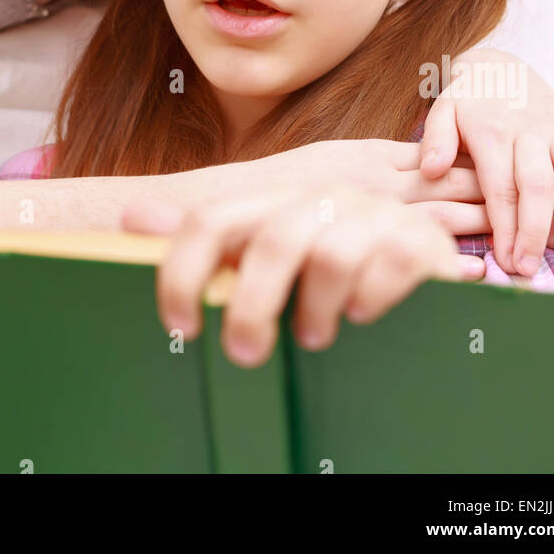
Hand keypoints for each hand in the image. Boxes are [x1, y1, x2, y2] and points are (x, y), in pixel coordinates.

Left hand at [122, 185, 484, 367]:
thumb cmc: (329, 270)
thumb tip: (131, 216)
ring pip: (332, 256)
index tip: (179, 327)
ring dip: (317, 310)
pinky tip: (365, 318)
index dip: (184, 271)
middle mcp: (321, 200)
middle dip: (253, 304)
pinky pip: (392, 265)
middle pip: (273, 239)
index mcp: (273, 203)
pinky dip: (372, 301)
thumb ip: (206, 241)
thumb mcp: (264, 256)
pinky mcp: (421, 241)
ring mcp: (374, 216)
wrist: (422, 264)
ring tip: (314, 340)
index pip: (212, 220)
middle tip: (245, 353)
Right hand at [210, 137, 492, 238]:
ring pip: (429, 207)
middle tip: (514, 199)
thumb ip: (333, 189)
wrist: (204, 211)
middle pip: (434, 177)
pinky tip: (470, 270)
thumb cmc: (244, 203)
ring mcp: (356, 201)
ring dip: (469, 219)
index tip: (485, 172)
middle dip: (475, 187)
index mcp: (350, 156)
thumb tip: (355, 201)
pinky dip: (444, 254)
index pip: (417, 157)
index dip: (454, 165)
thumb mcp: (297, 182)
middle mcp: (361, 173)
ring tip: (507, 233)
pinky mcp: (349, 232)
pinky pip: (406, 243)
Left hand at [420, 49, 553, 276]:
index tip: (504, 261)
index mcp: (492, 130)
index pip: (502, 188)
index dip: (506, 230)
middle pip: (540, 188)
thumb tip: (432, 172)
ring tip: (551, 243)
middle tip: (526, 266)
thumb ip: (435, 140)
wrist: (500, 66)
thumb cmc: (468, 100)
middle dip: (535, 234)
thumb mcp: (442, 111)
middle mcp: (530, 129)